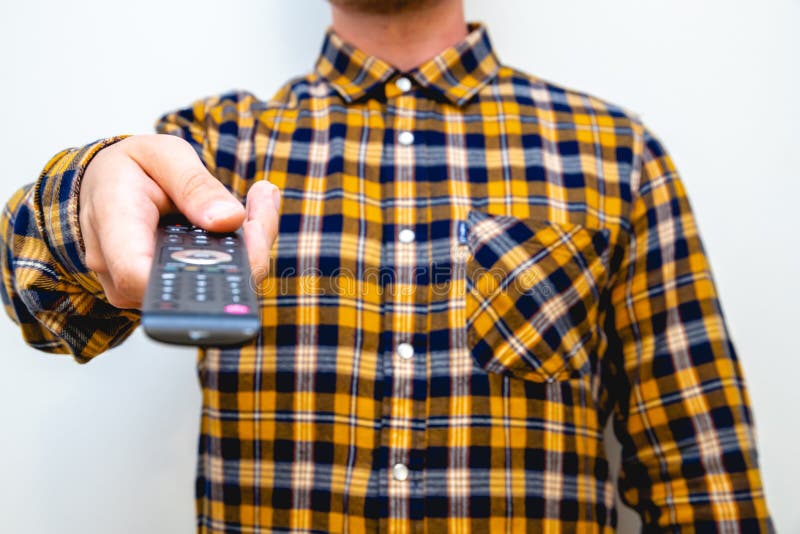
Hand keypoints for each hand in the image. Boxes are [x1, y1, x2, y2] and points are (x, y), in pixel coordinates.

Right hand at [79, 134, 279, 308]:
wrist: (106, 187)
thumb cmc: (131, 169)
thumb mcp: (162, 155)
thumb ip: (194, 185)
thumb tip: (228, 220)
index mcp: (112, 228)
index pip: (138, 275)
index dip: (195, 274)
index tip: (243, 235)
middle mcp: (119, 271)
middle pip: (190, 287)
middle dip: (244, 254)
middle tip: (264, 204)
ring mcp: (142, 289)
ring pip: (209, 289)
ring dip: (246, 252)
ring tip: (259, 202)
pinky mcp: (166, 290)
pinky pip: (210, 283)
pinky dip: (237, 256)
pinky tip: (250, 221)